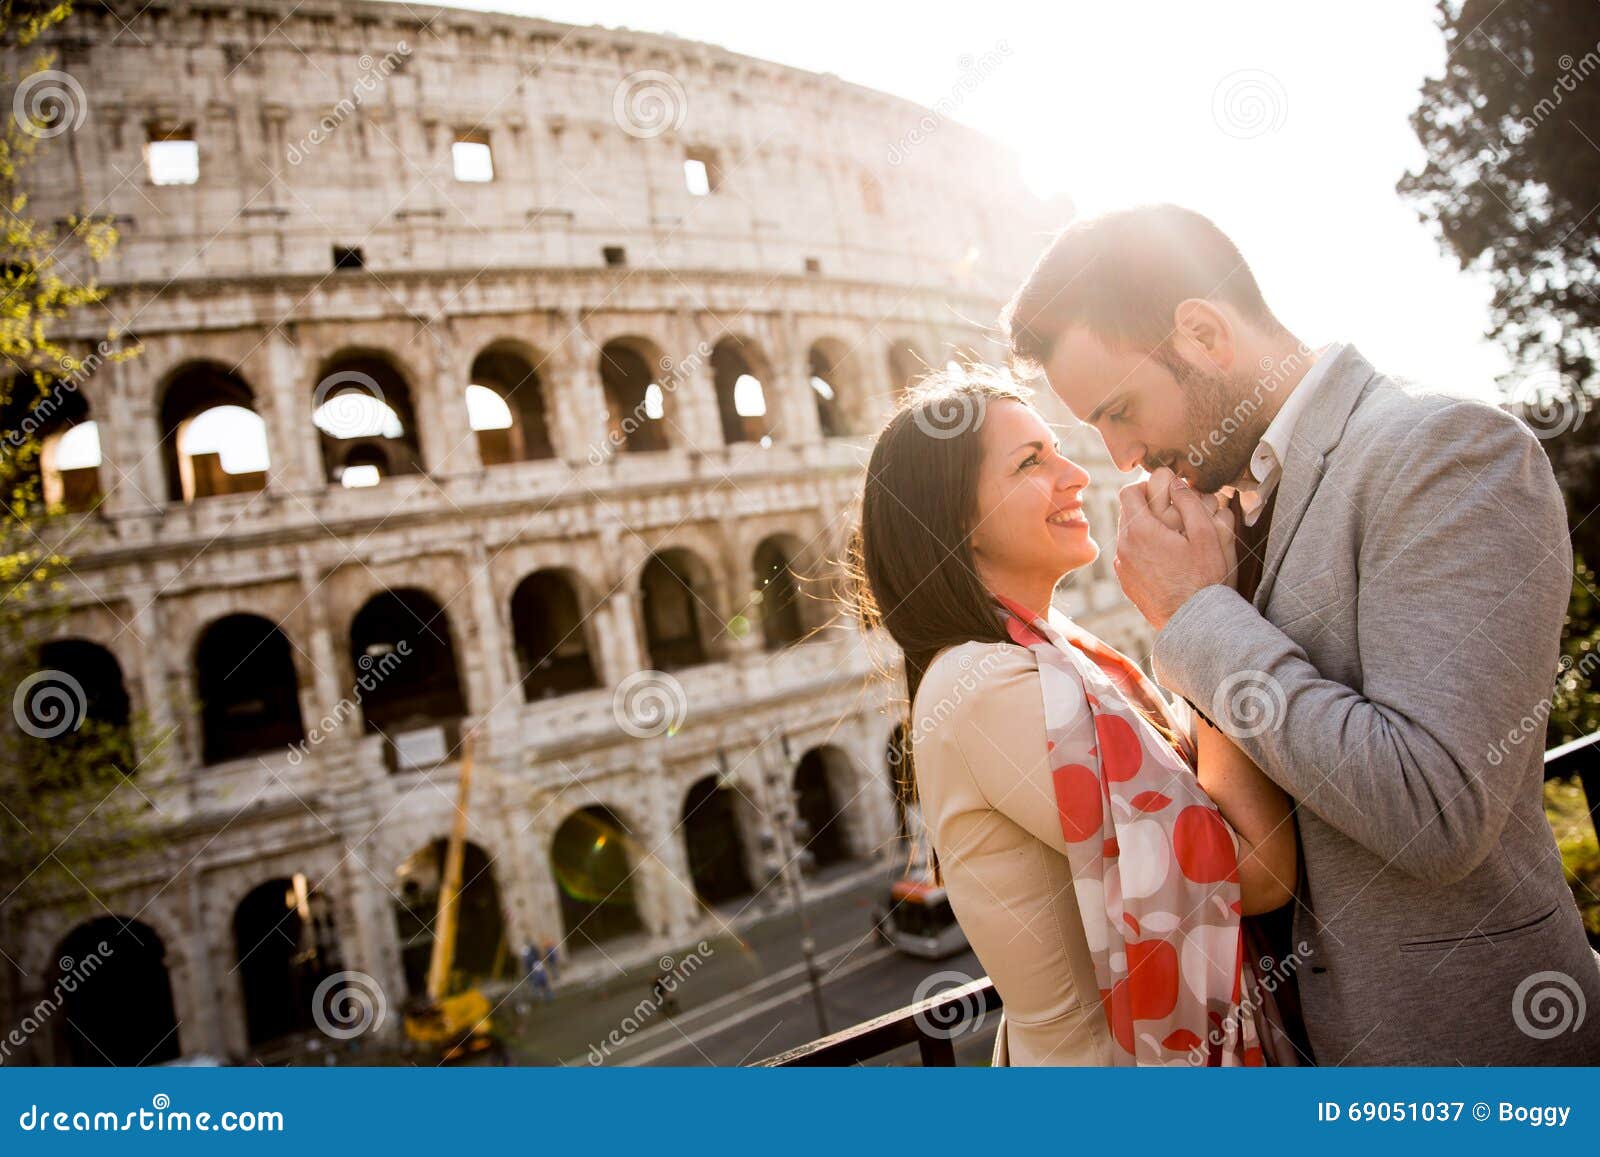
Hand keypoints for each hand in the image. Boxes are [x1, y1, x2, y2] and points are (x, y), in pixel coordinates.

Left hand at [1114, 475, 1236, 629]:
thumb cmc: (1203, 579)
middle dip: (1146, 506)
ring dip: (1143, 528)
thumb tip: (1175, 483)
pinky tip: (1164, 557)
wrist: (1194, 622)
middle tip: (1172, 512)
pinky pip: (1128, 555)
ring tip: (1170, 536)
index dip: (1146, 486)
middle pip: (1126, 512)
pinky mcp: (1126, 581)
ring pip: (1126, 534)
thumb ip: (1189, 502)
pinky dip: (1141, 549)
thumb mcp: (1206, 535)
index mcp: (1140, 530)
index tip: (1164, 491)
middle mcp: (1124, 547)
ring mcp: (1122, 566)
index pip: (1129, 492)